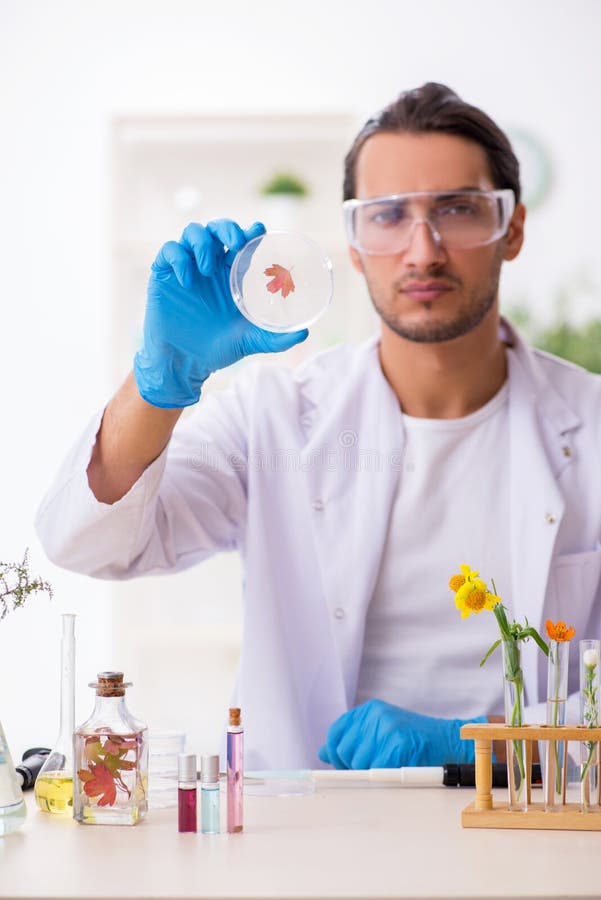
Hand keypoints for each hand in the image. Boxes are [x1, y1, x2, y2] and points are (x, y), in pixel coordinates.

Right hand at [133, 219, 308, 407]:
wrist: (184, 363)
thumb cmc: (218, 350)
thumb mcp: (251, 341)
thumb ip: (276, 338)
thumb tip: (304, 333)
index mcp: (232, 274)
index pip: (242, 241)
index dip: (250, 231)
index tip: (259, 230)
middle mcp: (210, 266)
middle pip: (217, 229)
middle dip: (227, 227)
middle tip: (235, 241)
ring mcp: (187, 268)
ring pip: (192, 232)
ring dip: (202, 243)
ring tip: (207, 268)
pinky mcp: (164, 275)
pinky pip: (169, 252)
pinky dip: (179, 259)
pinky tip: (188, 281)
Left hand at [318, 699, 486, 768]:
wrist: (450, 742)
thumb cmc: (416, 740)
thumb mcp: (381, 732)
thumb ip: (353, 738)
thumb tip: (323, 751)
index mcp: (370, 710)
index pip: (336, 732)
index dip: (335, 752)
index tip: (342, 764)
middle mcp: (375, 716)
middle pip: (343, 750)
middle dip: (351, 766)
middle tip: (371, 769)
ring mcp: (386, 729)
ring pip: (357, 763)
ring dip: (370, 773)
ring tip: (388, 768)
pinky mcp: (397, 745)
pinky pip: (375, 771)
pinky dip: (383, 777)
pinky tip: (396, 771)